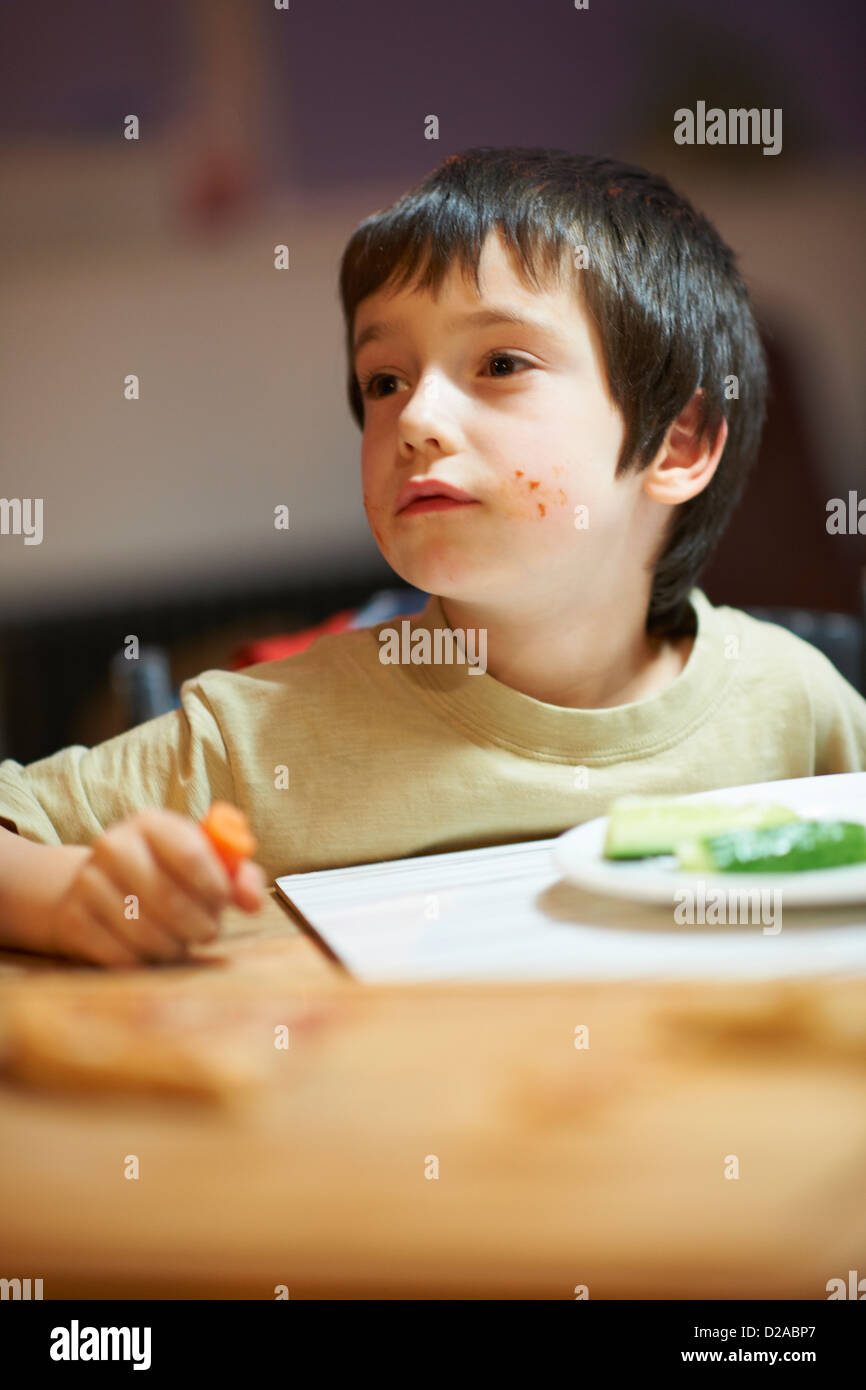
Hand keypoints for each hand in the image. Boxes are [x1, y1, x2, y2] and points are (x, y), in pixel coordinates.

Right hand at [48, 808, 265, 967]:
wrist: (96, 886)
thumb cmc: (165, 872)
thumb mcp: (202, 862)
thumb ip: (238, 876)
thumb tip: (253, 901)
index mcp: (152, 823)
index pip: (192, 854)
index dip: (216, 887)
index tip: (224, 904)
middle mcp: (114, 845)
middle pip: (168, 898)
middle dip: (199, 924)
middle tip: (208, 932)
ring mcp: (88, 882)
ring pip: (144, 932)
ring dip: (174, 946)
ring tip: (180, 941)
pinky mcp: (72, 919)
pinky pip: (120, 954)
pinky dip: (144, 961)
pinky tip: (151, 952)